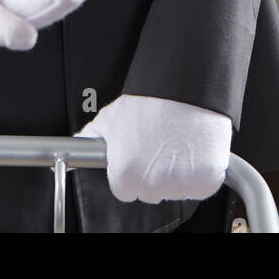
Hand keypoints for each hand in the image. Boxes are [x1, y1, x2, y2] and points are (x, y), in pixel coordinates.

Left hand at [75, 94, 231, 203]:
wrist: (183, 85)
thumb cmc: (148, 100)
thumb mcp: (110, 118)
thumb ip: (89, 140)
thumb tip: (73, 150)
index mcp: (125, 175)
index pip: (125, 190)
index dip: (132, 170)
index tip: (139, 154)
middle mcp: (151, 185)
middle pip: (150, 192)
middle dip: (154, 173)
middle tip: (159, 144)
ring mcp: (180, 186)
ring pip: (175, 191)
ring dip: (177, 174)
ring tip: (176, 142)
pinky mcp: (205, 182)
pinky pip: (199, 188)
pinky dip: (199, 173)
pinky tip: (192, 149)